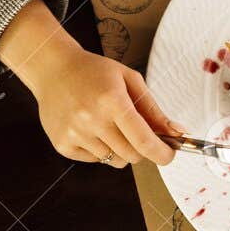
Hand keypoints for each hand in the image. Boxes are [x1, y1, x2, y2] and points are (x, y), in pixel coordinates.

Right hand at [0, 0, 175, 166]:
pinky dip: (99, 150)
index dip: (162, 153)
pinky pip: (95, 160)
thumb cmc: (94, 72)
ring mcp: (75, 134)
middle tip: (135, 132)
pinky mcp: (63, 144)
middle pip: (131, 156)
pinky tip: (91, 129)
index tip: (169, 155)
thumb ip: (154, 110)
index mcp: (112, 100)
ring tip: (108, 126)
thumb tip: (177, 133)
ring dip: (120, 149)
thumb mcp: (129, 80)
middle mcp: (92, 119)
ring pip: (114, 161)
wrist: (53, 69)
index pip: (144, 141)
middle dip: (141, 149)